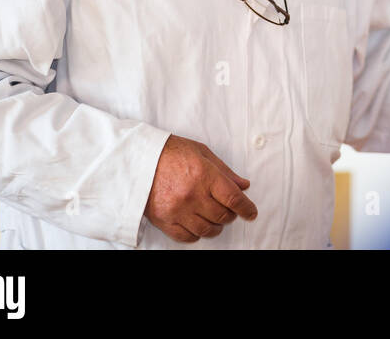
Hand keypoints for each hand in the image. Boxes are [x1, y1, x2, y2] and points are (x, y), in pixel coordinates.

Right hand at [144, 135, 258, 242]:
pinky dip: (196, 234)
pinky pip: (186, 236)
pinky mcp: (164, 220)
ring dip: (216, 227)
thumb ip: (225, 171)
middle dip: (231, 215)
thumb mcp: (202, 153)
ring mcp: (177, 210)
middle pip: (222, 216)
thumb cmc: (171, 152)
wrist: (138, 159)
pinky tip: (198, 225)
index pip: (233, 198)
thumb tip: (243, 186)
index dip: (246, 208)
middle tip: (230, 210)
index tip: (251, 213)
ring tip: (216, 219)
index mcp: (205, 175)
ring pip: (206, 229)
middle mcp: (192, 195)